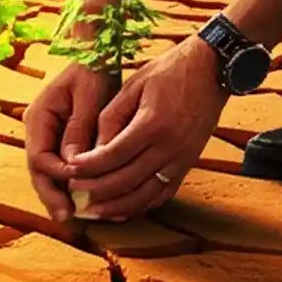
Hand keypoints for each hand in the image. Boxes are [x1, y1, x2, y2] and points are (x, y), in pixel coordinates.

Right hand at [23, 62, 118, 222]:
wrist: (96, 55)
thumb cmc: (93, 72)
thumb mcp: (89, 98)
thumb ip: (79, 130)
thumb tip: (73, 163)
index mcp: (38, 117)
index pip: (39, 155)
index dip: (56, 174)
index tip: (77, 183)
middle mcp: (38, 130)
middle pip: (39, 170)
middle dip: (51, 195)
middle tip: (66, 216)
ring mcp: (49, 136)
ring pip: (49, 173)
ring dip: (60, 194)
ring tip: (75, 216)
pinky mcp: (63, 141)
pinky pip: (63, 167)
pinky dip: (72, 184)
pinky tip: (87, 199)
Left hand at [65, 35, 227, 220]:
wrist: (211, 70)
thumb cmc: (169, 72)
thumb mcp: (133, 86)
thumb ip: (111, 118)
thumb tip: (94, 149)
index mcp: (152, 124)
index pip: (113, 156)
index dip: (89, 167)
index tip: (69, 170)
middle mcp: (170, 147)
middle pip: (127, 180)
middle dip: (97, 191)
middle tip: (74, 193)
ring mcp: (183, 159)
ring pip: (146, 195)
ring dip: (118, 206)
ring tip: (95, 211)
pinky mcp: (189, 163)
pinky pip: (165, 193)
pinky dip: (144, 205)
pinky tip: (124, 208)